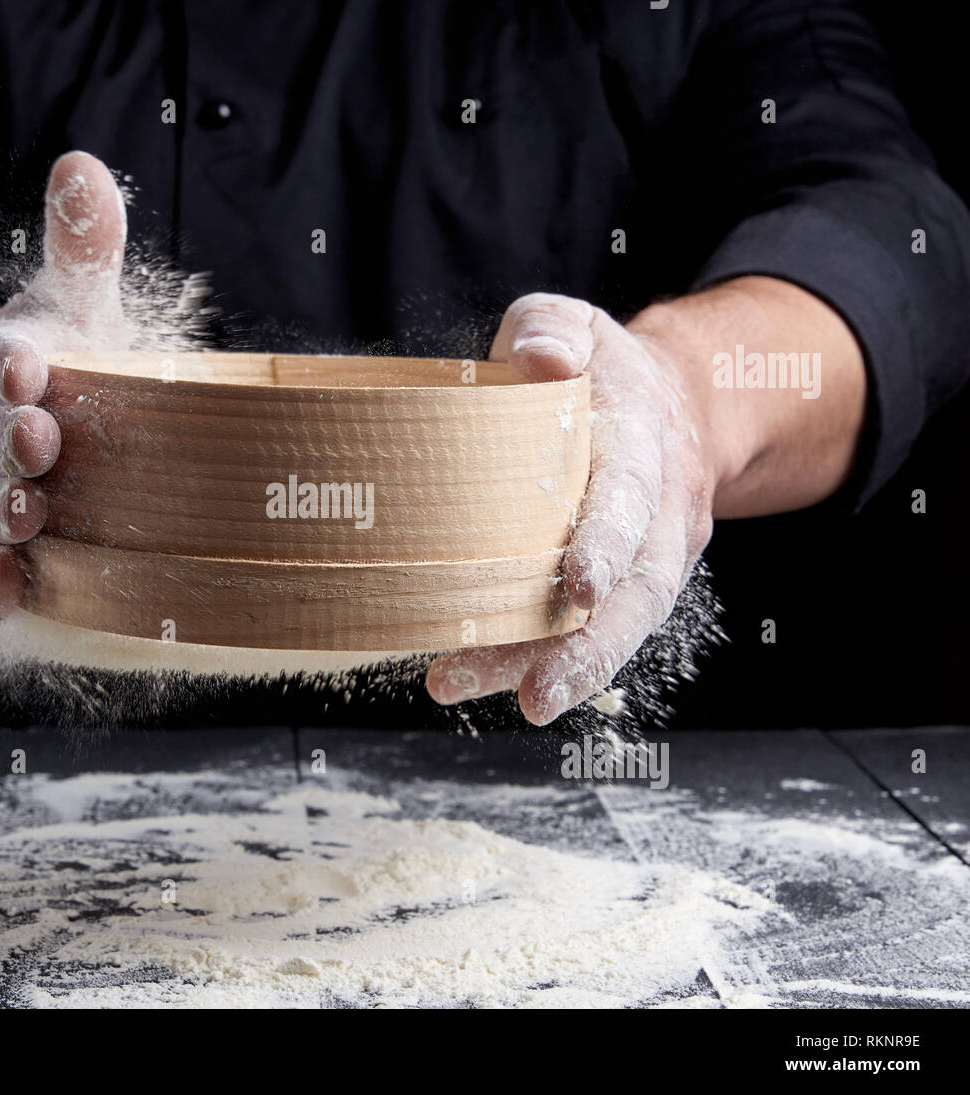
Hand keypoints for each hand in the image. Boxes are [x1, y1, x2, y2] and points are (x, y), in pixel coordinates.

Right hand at [0, 151, 129, 613]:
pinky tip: (10, 585)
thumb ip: (81, 247)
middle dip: (4, 439)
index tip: (27, 366)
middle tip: (35, 439)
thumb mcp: (69, 309)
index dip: (9, 366)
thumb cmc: (52, 376)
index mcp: (3, 369)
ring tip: (27, 514)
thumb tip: (82, 163)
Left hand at [425, 292, 718, 723]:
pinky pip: (601, 632)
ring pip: (621, 627)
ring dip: (565, 670)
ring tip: (502, 700)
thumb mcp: (575, 322)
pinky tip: (497, 684)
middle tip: (535, 693)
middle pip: (639, 593)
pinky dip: (554, 662)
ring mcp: (654, 555)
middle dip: (591, 647)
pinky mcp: (632, 586)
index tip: (580, 586)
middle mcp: (662, 509)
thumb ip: (551, 329)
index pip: (632, 496)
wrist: (669, 401)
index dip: (610, 542)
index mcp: (645, 440)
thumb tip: (539, 359)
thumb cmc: (600, 366)